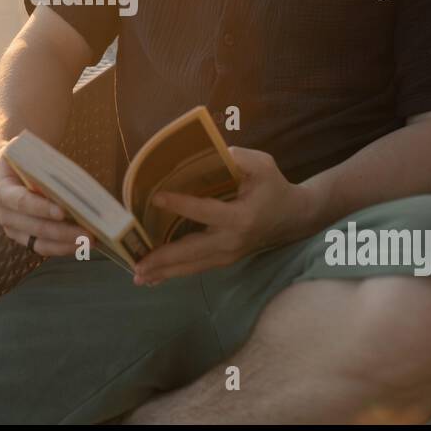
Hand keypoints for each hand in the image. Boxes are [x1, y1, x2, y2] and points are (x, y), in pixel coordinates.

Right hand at [0, 142, 92, 257]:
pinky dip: (65, 247)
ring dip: (66, 244)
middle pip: (34, 226)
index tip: (62, 212)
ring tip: (90, 241)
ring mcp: (14, 228)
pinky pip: (45, 248)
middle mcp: (4, 212)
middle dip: (62, 231)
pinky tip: (83, 244)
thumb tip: (77, 169)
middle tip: (88, 232)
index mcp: (2, 188)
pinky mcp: (26, 238)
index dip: (40, 208)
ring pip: (40, 243)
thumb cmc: (25, 157)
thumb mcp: (31, 151)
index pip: (20, 201)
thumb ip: (48, 160)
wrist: (10, 168)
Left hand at [132, 146, 321, 285]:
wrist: (293, 216)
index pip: (205, 211)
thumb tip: (209, 153)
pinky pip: (197, 267)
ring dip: (164, 272)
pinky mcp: (224, 259)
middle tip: (137, 265)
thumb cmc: (273, 187)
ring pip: (192, 266)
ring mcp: (228, 254)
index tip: (156, 198)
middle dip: (164, 259)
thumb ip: (237, 157)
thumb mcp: (261, 165)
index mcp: (241, 216)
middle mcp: (232, 241)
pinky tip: (154, 276)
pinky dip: (175, 272)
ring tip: (138, 277)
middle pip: (193, 252)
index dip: (181, 204)